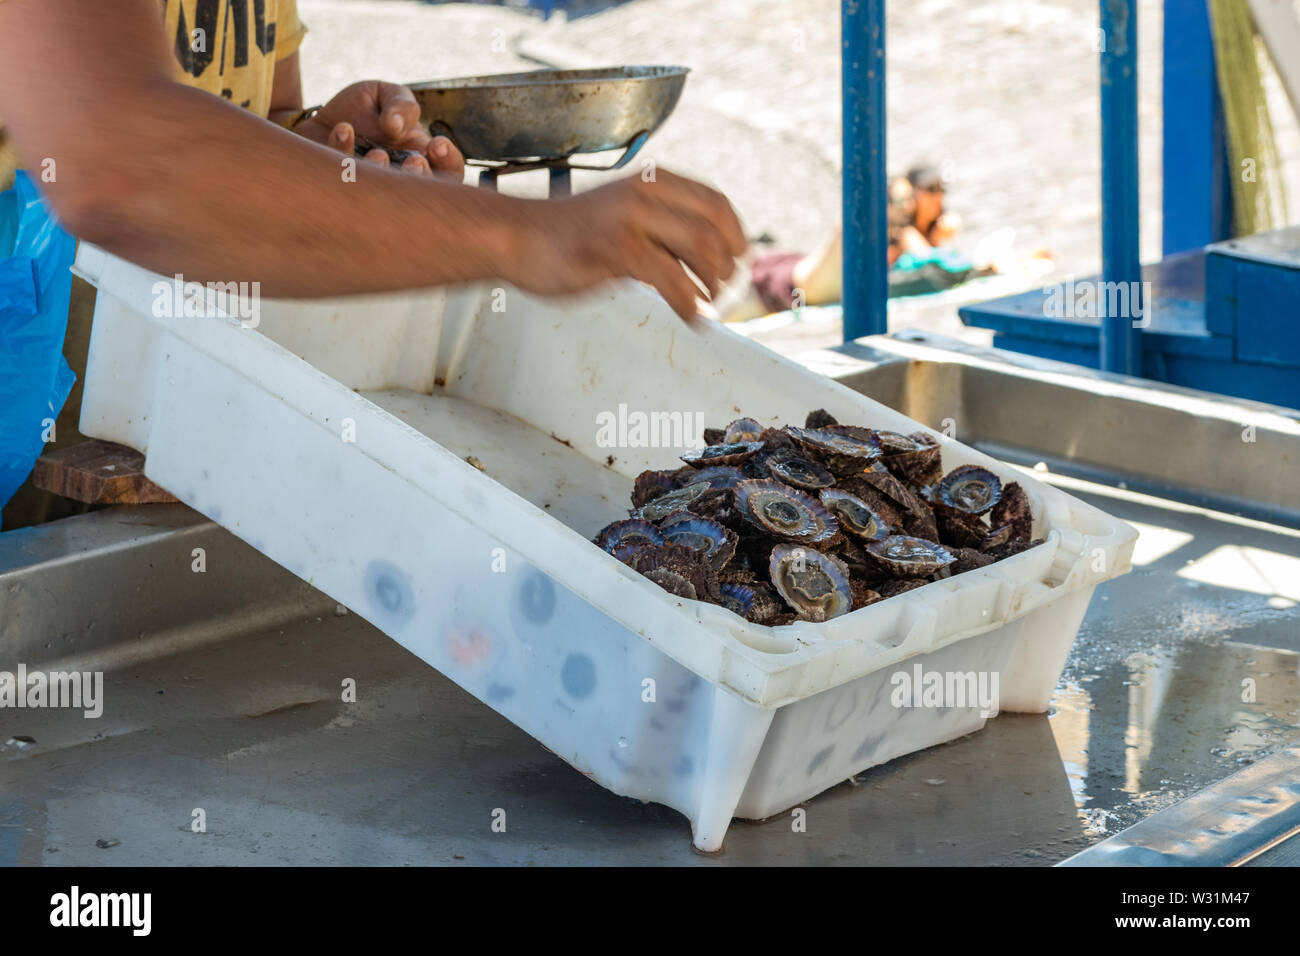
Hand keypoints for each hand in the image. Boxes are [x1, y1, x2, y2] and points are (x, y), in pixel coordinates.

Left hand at [294, 81, 464, 180]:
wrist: (318, 119)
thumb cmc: (361, 111)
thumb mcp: (386, 95)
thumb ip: (401, 104)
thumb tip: (395, 127)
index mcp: (420, 157)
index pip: (450, 172)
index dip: (449, 162)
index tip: (437, 144)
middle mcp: (400, 178)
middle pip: (424, 193)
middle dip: (422, 179)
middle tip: (414, 162)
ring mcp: (371, 185)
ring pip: (385, 196)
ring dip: (384, 173)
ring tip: (376, 153)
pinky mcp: (338, 183)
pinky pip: (342, 177)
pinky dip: (344, 150)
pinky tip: (343, 129)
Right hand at [507, 170, 746, 320]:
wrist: (515, 238)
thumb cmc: (568, 234)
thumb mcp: (622, 214)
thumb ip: (660, 225)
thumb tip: (707, 253)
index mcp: (651, 181)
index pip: (715, 202)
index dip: (737, 235)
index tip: (742, 262)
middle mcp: (645, 193)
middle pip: (715, 227)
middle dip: (729, 265)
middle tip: (725, 291)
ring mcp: (630, 220)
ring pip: (701, 250)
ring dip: (713, 285)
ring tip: (707, 304)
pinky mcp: (616, 251)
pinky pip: (673, 281)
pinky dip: (690, 305)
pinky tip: (690, 318)